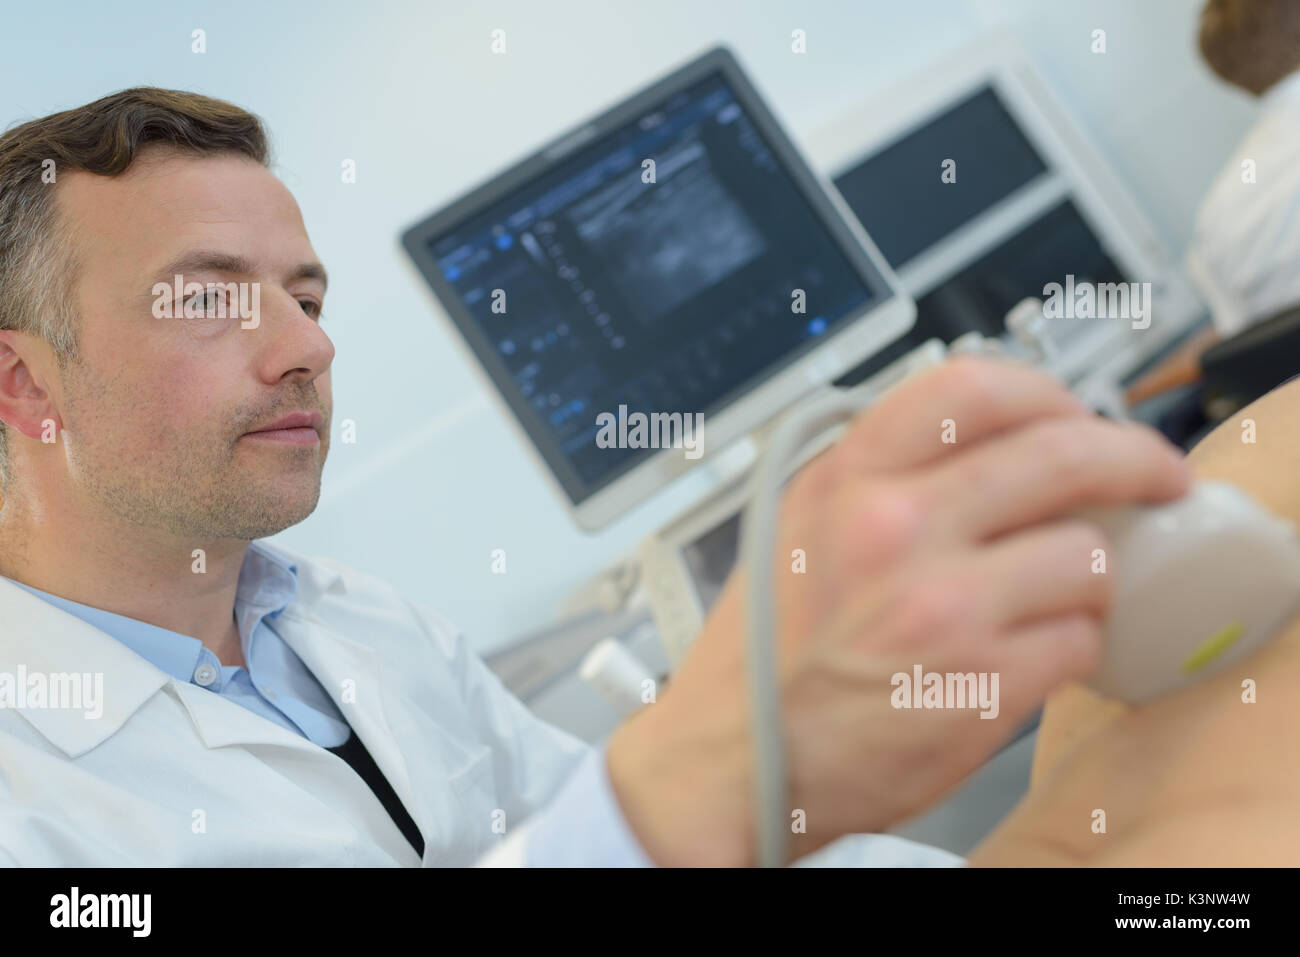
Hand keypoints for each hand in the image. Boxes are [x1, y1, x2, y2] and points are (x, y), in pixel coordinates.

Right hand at [606, 356, 1190, 865]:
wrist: (732, 760)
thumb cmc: (765, 652)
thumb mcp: (799, 522)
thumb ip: (883, 469)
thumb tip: (989, 435)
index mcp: (847, 479)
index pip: (975, 386)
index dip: (1050, 392)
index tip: (1079, 415)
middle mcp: (893, 528)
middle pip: (1062, 454)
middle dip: (1134, 460)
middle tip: (1156, 477)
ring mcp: (942, 607)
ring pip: (1088, 556)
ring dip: (1088, 578)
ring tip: (1051, 600)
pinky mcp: (981, 686)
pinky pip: (1079, 642)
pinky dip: (1068, 648)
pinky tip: (1026, 657)